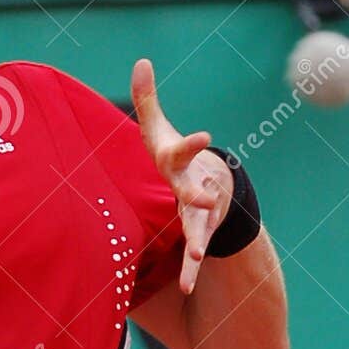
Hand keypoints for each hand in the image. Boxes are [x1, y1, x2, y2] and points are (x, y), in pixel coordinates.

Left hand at [130, 58, 232, 293]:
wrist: (207, 185)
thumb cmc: (172, 156)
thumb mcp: (157, 129)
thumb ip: (148, 99)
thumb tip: (142, 60)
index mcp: (179, 161)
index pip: (184, 149)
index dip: (193, 143)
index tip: (205, 137)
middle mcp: (193, 187)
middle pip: (196, 192)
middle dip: (201, 196)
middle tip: (206, 200)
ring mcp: (198, 214)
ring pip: (198, 228)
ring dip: (195, 240)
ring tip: (195, 252)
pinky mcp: (196, 235)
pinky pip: (192, 255)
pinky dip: (188, 271)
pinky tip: (183, 287)